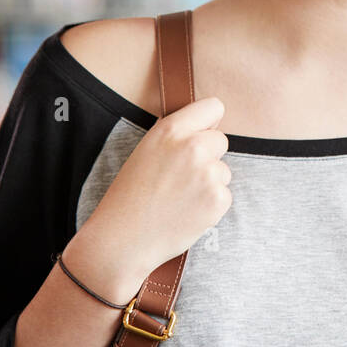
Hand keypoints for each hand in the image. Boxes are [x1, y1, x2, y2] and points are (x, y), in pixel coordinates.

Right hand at [79, 97, 232, 280]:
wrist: (122, 240)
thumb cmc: (130, 196)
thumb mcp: (146, 151)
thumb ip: (177, 136)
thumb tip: (210, 127)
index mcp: (170, 130)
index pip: (213, 106)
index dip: (207, 122)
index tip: (200, 134)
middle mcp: (192, 147)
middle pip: (221, 140)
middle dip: (209, 155)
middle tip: (181, 176)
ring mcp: (207, 174)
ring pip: (223, 171)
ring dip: (208, 183)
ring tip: (179, 198)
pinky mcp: (218, 199)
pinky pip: (224, 195)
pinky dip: (210, 205)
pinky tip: (186, 212)